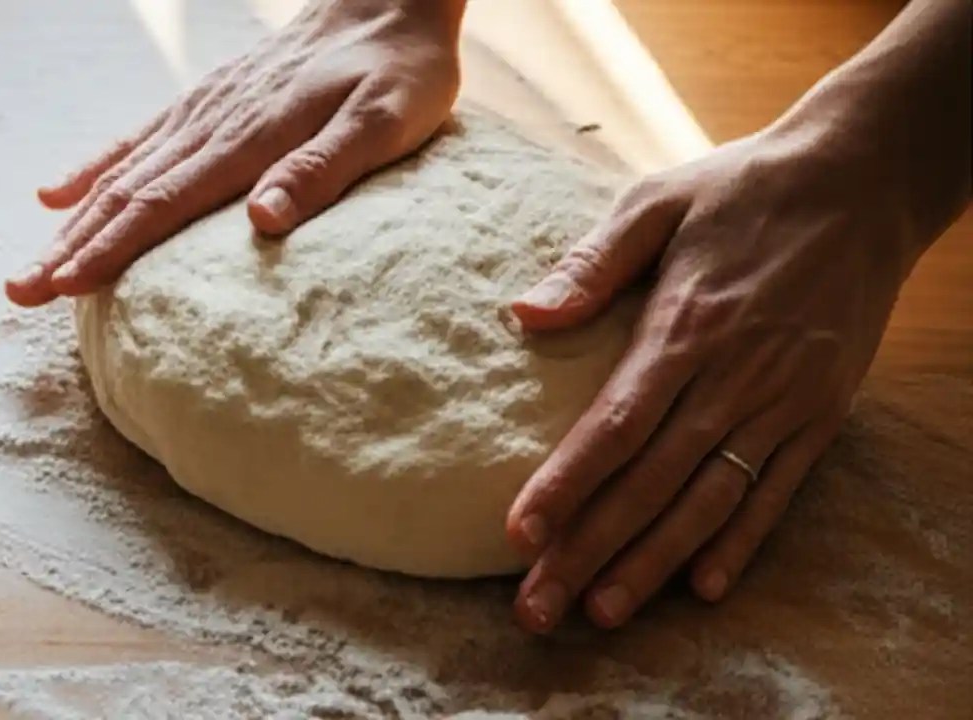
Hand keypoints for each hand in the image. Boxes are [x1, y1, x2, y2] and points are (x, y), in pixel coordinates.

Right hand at [6, 0, 463, 306]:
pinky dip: (94, 168)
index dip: (113, 247)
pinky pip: (138, 138)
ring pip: (123, 171)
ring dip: (73, 220)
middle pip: (127, 192)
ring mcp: (203, 109)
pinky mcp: (207, 101)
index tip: (66, 286)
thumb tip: (262, 220)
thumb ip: (321, 171)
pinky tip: (57, 193)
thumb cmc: (398, 73)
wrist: (389, 0)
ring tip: (32, 263)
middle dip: (73, 246)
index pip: (165, 202)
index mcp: (251, 138)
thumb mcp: (383, 125)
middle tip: (21, 291)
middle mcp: (213, 123)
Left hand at [503, 121, 925, 632]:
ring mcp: (784, 401)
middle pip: (652, 482)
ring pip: (709, 500)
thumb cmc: (745, 189)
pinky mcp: (820, 412)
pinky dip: (741, 541)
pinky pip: (777, 491)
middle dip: (591, 549)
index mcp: (686, 326)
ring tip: (604, 611)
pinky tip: (703, 586)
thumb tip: (523, 315)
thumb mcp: (658, 201)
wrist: (865, 179)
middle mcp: (735, 377)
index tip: (520, 536)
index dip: (566, 485)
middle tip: (539, 607)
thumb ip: (592, 264)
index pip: (615, 425)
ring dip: (654, 562)